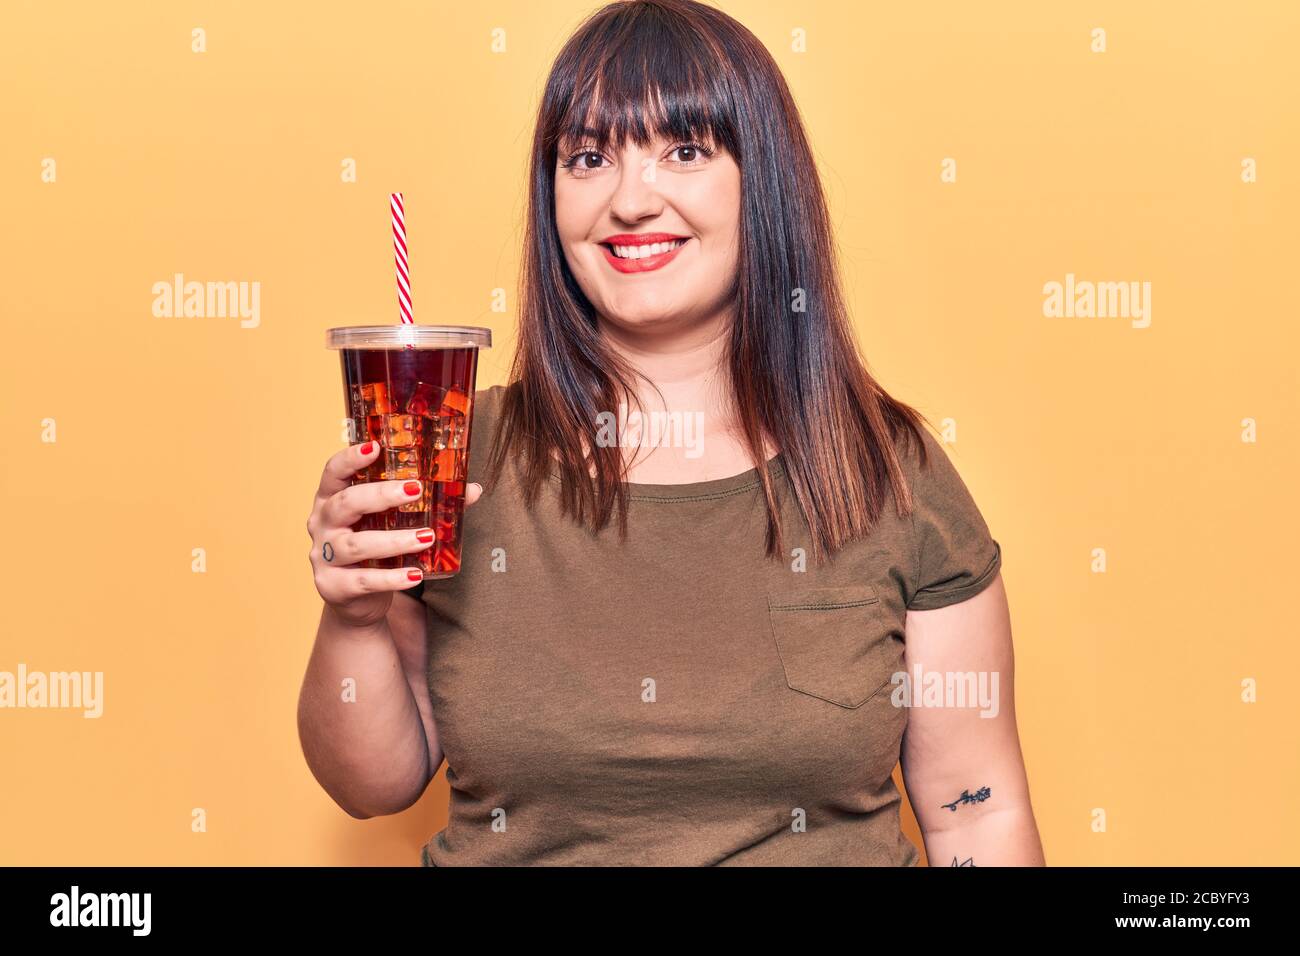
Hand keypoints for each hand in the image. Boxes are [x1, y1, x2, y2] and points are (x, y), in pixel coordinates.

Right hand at [306, 441, 483, 627]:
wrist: (357, 598)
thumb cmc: (375, 548)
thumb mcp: (391, 522)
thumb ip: (426, 504)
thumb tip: (471, 490)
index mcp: (331, 499)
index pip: (333, 472)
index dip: (350, 458)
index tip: (375, 447)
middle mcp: (321, 524)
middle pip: (345, 503)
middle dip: (380, 495)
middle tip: (415, 490)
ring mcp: (323, 556)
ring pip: (356, 544)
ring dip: (394, 540)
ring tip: (427, 537)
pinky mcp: (333, 586)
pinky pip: (364, 580)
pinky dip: (392, 578)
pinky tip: (416, 574)